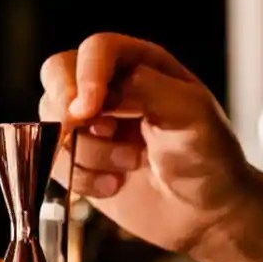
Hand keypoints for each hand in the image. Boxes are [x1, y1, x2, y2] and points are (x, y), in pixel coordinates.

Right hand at [39, 33, 250, 254]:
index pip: (97, 49)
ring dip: (87, 151)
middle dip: (65, 107)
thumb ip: (146, 88)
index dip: (86, 75)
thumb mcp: (192, 113)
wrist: (205, 212)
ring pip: (53, 122)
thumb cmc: (209, 157)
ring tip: (129, 164)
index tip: (89, 109)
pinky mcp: (79, 160)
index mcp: (141, 65)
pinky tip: (114, 184)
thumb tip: (95, 93)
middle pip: (57, 72)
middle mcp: (109, 88)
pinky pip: (53, 161)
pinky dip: (82, 177)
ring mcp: (91, 125)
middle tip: (85, 131)